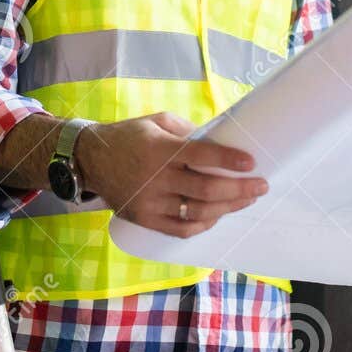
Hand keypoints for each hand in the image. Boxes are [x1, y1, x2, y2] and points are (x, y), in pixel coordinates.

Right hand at [80, 112, 267, 238]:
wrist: (89, 160)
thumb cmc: (128, 136)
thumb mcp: (157, 121)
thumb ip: (188, 130)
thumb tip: (220, 142)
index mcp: (160, 149)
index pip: (202, 155)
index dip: (229, 160)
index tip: (251, 162)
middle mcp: (156, 178)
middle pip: (207, 189)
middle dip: (240, 189)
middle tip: (261, 185)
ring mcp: (150, 203)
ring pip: (198, 212)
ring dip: (229, 207)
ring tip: (247, 199)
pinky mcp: (145, 219)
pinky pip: (181, 229)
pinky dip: (204, 224)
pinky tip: (219, 214)